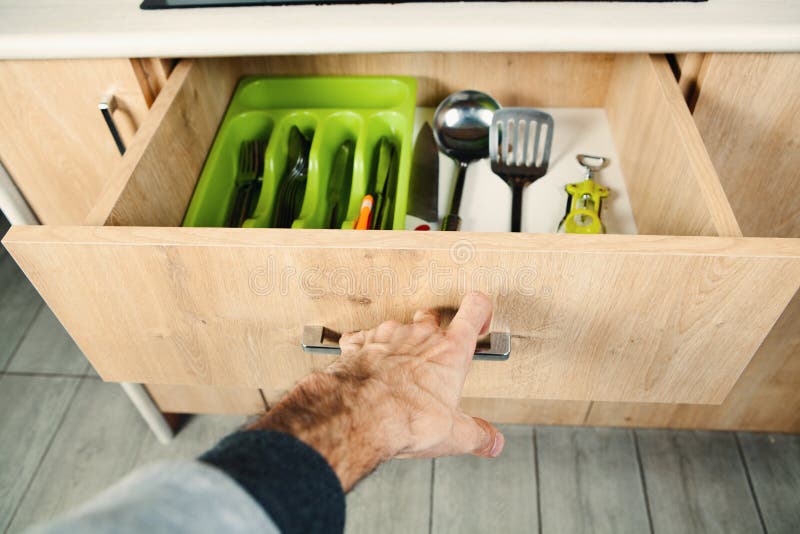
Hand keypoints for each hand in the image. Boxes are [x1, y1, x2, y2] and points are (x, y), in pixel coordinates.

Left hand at [251, 292, 504, 490]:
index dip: (480, 311)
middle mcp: (420, 336)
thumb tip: (492, 441)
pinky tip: (365, 365)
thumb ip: (478, 435)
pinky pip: (362, 337)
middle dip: (434, 332)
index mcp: (450, 352)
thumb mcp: (454, 435)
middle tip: (433, 357)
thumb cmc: (406, 419)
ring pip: (397, 328)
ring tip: (397, 370)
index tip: (479, 321)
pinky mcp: (359, 344)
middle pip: (433, 317)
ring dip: (399, 344)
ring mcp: (387, 336)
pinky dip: (364, 348)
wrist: (357, 416)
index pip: (474, 310)